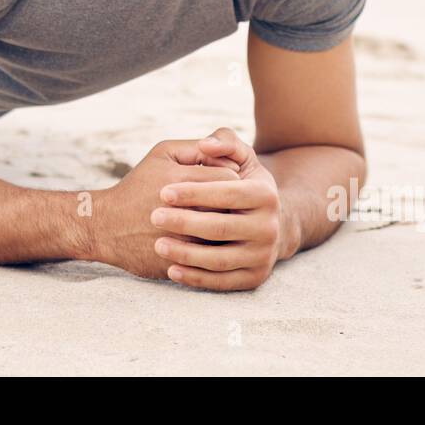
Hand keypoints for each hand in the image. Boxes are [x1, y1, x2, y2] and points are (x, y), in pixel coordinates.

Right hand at [92, 139, 241, 279]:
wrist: (106, 227)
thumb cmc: (138, 186)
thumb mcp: (162, 155)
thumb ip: (196, 148)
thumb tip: (229, 157)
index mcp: (182, 183)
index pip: (231, 178)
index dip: (232, 178)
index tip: (226, 181)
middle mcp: (184, 214)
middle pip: (232, 207)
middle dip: (233, 203)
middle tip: (226, 202)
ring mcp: (183, 243)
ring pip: (226, 235)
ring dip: (227, 229)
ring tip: (220, 221)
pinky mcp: (181, 265)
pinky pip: (214, 259)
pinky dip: (216, 250)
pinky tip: (209, 241)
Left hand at [151, 127, 282, 290]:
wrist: (263, 224)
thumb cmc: (241, 186)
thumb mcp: (240, 159)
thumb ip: (225, 142)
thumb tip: (206, 145)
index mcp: (266, 195)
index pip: (226, 193)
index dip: (194, 192)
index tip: (163, 191)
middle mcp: (270, 227)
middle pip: (221, 228)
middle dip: (184, 222)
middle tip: (154, 217)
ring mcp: (263, 256)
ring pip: (220, 259)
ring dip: (186, 254)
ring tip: (158, 245)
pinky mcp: (255, 278)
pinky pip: (222, 282)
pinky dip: (196, 278)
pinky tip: (171, 269)